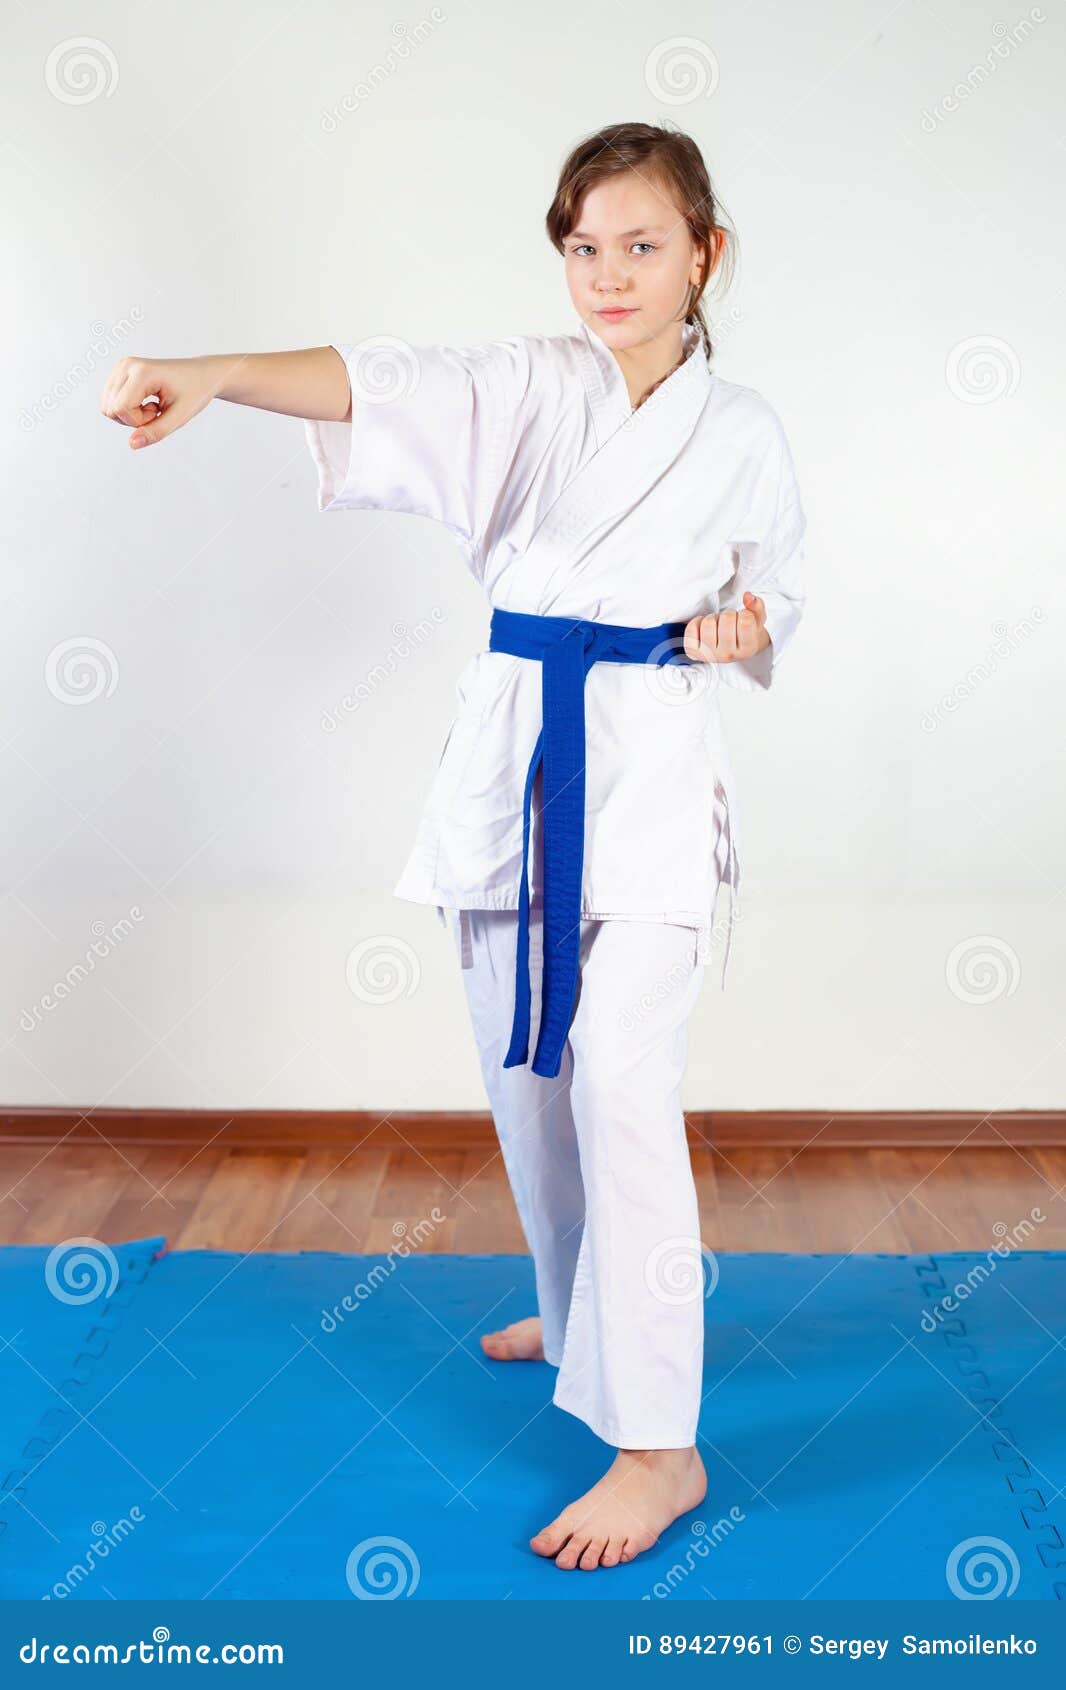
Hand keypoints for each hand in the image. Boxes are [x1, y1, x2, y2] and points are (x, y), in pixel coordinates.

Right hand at [100, 354, 221, 448]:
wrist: (203, 375)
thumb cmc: (195, 392)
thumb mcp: (180, 417)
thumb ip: (156, 432)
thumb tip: (132, 444)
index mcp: (141, 372)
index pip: (120, 408)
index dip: (139, 421)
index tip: (158, 411)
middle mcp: (126, 365)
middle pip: (110, 409)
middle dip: (134, 419)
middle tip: (157, 409)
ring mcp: (121, 367)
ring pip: (108, 407)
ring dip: (131, 414)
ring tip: (153, 405)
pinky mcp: (120, 373)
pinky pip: (112, 402)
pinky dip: (128, 409)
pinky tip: (147, 401)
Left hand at [684, 592, 769, 663]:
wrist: (730, 650)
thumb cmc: (744, 632)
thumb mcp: (757, 620)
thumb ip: (757, 606)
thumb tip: (747, 596)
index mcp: (748, 649)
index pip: (745, 621)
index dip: (744, 613)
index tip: (744, 620)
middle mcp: (729, 656)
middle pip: (726, 619)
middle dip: (729, 614)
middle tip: (730, 622)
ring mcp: (710, 655)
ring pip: (708, 623)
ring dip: (713, 618)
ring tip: (718, 625)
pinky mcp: (694, 652)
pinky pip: (692, 628)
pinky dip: (697, 622)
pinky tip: (705, 629)